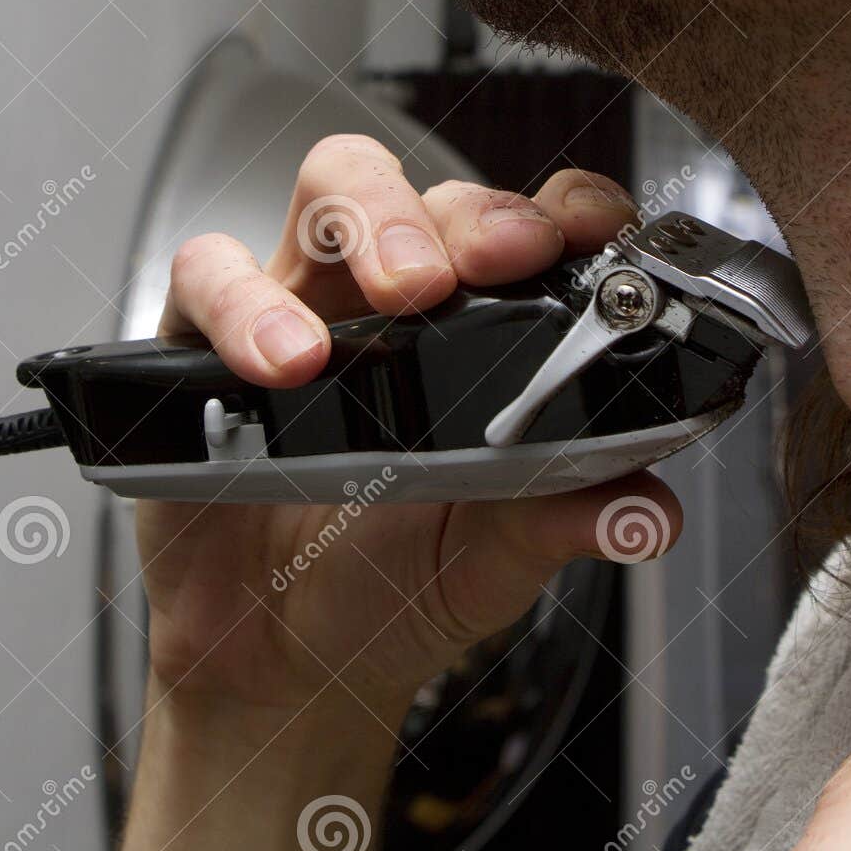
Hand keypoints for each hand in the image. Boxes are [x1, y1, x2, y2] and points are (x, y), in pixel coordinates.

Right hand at [135, 136, 682, 720]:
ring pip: (330, 188)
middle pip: (432, 188)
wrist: (273, 663)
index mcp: (476, 332)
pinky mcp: (206, 342)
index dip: (563, 207)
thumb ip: (560, 521)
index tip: (592, 228)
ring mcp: (300, 306)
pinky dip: (247, 303)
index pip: (526, 226)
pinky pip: (208, 274)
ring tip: (400, 298)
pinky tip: (283, 362)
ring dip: (371, 220)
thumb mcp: (488, 561)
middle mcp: (391, 303)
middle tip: (499, 259)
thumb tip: (645, 513)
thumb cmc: (387, 584)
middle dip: (471, 211)